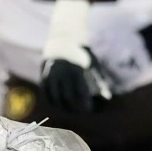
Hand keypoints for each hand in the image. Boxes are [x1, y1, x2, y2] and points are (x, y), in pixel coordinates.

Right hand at [38, 0, 110, 114]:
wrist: (63, 38)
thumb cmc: (82, 53)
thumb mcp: (93, 63)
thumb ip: (100, 80)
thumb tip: (108, 97)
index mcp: (77, 68)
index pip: (81, 92)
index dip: (84, 104)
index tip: (89, 109)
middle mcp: (63, 71)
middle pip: (67, 97)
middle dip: (74, 108)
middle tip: (80, 113)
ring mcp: (52, 73)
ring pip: (55, 97)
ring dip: (62, 107)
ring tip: (69, 111)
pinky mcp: (44, 74)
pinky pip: (46, 92)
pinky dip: (51, 101)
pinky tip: (58, 105)